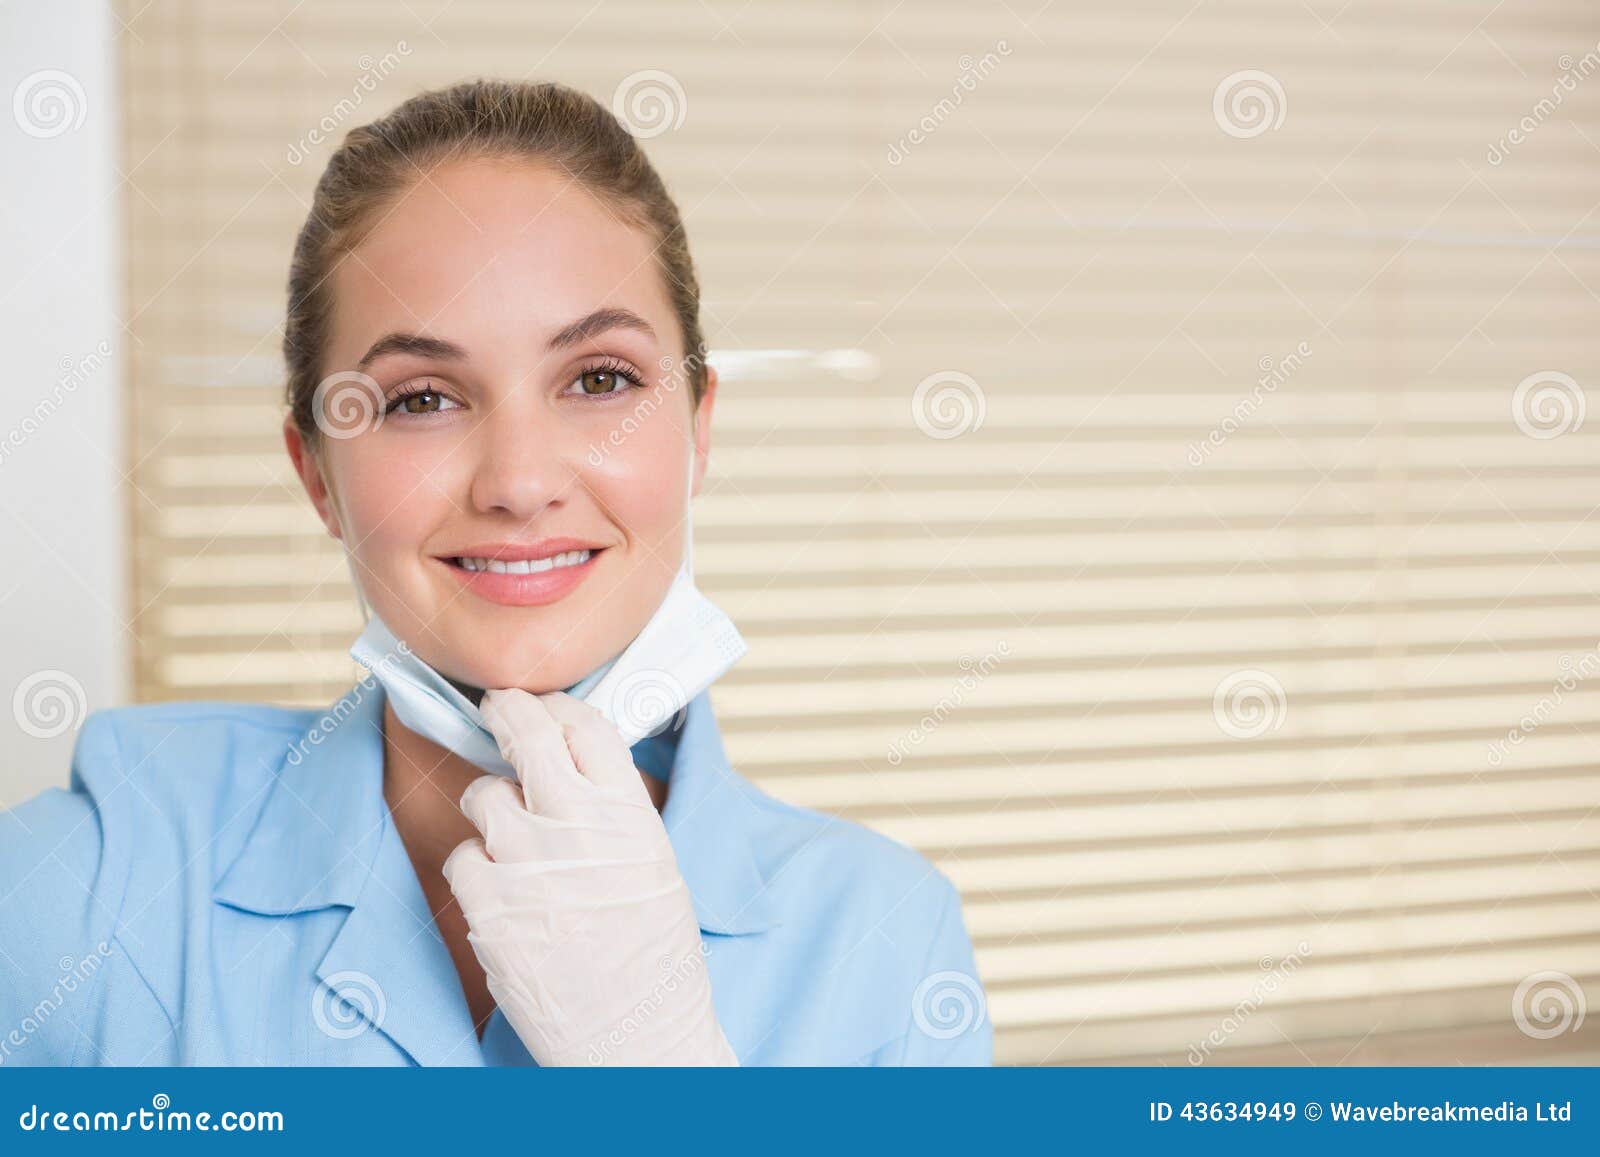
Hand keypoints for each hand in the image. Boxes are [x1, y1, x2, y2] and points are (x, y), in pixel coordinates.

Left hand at [441, 688, 736, 1065]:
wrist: (635, 1037)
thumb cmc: (653, 958)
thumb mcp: (654, 864)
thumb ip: (613, 811)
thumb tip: (574, 765)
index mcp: (629, 814)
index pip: (585, 725)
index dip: (559, 708)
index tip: (544, 708)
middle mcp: (577, 825)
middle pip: (526, 734)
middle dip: (506, 711)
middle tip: (497, 707)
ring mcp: (526, 862)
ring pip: (484, 796)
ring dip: (491, 807)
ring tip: (512, 842)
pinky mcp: (487, 904)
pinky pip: (463, 858)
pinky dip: (476, 870)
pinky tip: (503, 894)